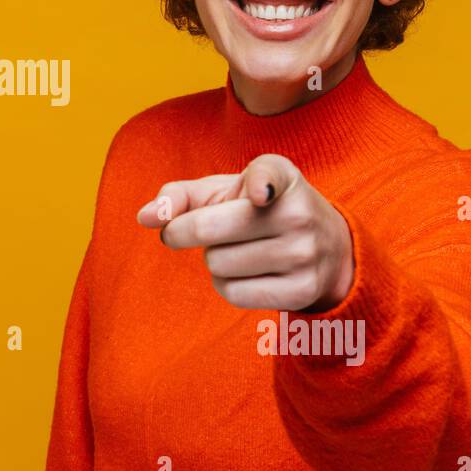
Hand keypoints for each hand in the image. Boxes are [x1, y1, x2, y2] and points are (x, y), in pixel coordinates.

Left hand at [136, 153, 354, 311]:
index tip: (257, 194)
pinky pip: (233, 294)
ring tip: (238, 249)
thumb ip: (180, 195)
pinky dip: (225, 285)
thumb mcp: (225, 191)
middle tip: (198, 230)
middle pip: (209, 230)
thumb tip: (144, 217)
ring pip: (218, 265)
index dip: (260, 184)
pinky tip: (246, 272)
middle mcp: (298, 213)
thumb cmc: (256, 210)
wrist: (326, 246)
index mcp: (281, 176)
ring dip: (213, 260)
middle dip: (188, 232)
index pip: (268, 176)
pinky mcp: (302, 290)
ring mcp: (305, 254)